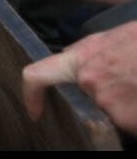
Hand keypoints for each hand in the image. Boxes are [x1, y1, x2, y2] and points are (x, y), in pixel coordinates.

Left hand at [22, 20, 136, 135]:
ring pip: (115, 109)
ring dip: (130, 100)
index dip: (32, 95)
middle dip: (111, 92)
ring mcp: (110, 104)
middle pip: (91, 97)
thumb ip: (89, 53)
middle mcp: (90, 82)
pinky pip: (132, 121)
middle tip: (131, 78)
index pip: (38, 75)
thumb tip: (77, 60)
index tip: (34, 111)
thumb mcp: (112, 37)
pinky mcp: (129, 120)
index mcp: (81, 59)